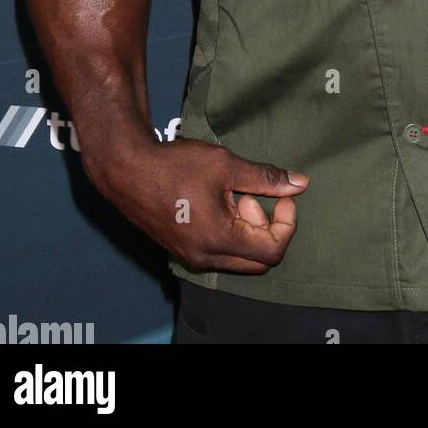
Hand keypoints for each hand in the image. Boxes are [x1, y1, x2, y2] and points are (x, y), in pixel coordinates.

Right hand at [87, 135, 309, 274]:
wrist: (127, 170)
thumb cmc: (176, 166)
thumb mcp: (227, 166)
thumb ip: (265, 178)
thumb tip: (300, 184)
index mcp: (219, 240)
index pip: (273, 250)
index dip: (287, 222)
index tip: (282, 196)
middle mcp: (205, 258)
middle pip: (258, 261)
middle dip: (267, 228)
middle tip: (253, 196)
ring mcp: (191, 257)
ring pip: (238, 258)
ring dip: (246, 229)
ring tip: (232, 194)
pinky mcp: (182, 250)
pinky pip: (219, 252)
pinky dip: (229, 231)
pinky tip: (217, 201)